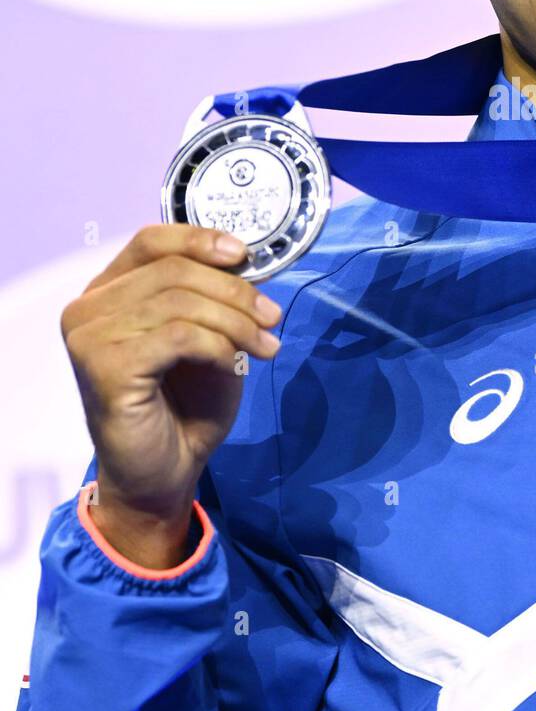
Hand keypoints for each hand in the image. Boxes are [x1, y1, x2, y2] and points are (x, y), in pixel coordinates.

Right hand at [60, 225, 282, 566]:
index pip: (150, 240)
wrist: (164, 471)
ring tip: (266, 346)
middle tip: (272, 317)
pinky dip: (218, 345)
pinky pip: (178, 336)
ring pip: (179, 302)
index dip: (200, 239)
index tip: (245, 255)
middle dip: (234, 291)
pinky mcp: (104, 367)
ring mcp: (90, 337)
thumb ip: (210, 294)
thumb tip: (243, 258)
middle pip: (173, 271)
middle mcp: (88, 308)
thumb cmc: (183, 404)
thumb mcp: (205, 334)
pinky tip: (235, 364)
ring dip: (235, 321)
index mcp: (107, 291)